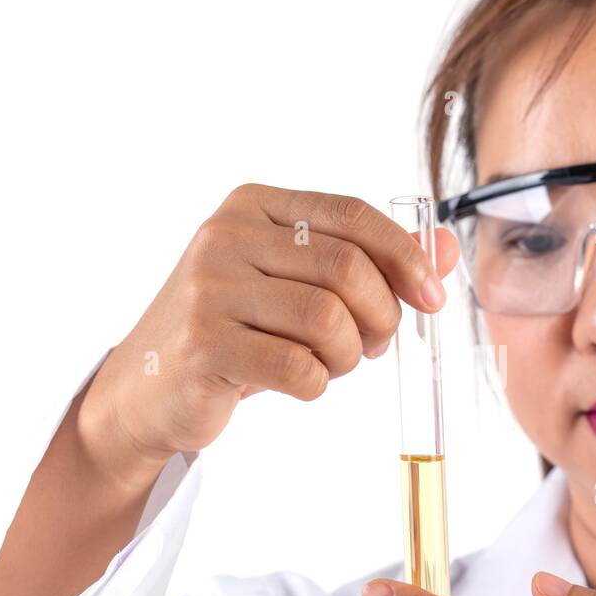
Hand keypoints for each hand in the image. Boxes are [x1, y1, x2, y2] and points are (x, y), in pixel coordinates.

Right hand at [78, 184, 458, 488]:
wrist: (148, 388)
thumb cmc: (238, 330)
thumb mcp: (300, 284)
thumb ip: (372, 262)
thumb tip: (447, 246)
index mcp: (254, 206)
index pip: (352, 214)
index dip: (406, 257)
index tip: (432, 299)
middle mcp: (226, 236)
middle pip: (347, 268)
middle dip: (380, 315)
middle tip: (375, 344)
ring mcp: (209, 289)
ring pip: (327, 319)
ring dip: (348, 355)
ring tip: (331, 363)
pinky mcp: (203, 345)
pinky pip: (298, 367)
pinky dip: (317, 385)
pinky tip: (299, 383)